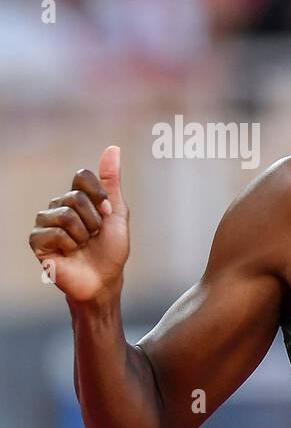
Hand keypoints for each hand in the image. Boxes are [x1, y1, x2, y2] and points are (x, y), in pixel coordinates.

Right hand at [28, 146, 129, 303]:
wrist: (104, 279)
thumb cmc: (111, 250)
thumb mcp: (117, 213)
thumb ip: (112, 182)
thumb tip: (113, 148)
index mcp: (77, 198)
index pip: (82, 176)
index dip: (99, 195)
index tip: (108, 213)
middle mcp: (58, 206)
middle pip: (76, 197)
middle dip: (94, 220)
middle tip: (94, 236)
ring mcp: (45, 222)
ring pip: (65, 215)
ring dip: (83, 234)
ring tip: (83, 246)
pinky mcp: (37, 240)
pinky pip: (54, 232)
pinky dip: (69, 244)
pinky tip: (69, 253)